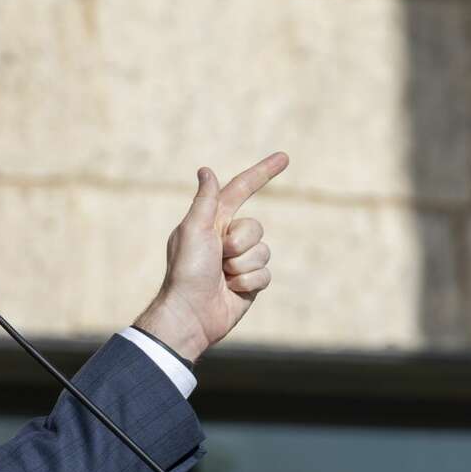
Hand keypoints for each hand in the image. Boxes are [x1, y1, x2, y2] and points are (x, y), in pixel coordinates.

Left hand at [135, 151, 288, 361]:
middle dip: (240, 243)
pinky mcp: (249, 282)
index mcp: (211, 222)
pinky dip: (248, 282)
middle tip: (218, 257)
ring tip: (221, 278)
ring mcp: (239, 261)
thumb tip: (205, 171)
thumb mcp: (193, 230)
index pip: (241, 190)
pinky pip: (265, 273)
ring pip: (263, 252)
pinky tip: (231, 291)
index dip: (262, 173)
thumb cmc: (186, 271)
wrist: (191, 314)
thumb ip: (205, 201)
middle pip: (255, 227)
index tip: (284, 157)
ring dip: (242, 266)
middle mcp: (226, 239)